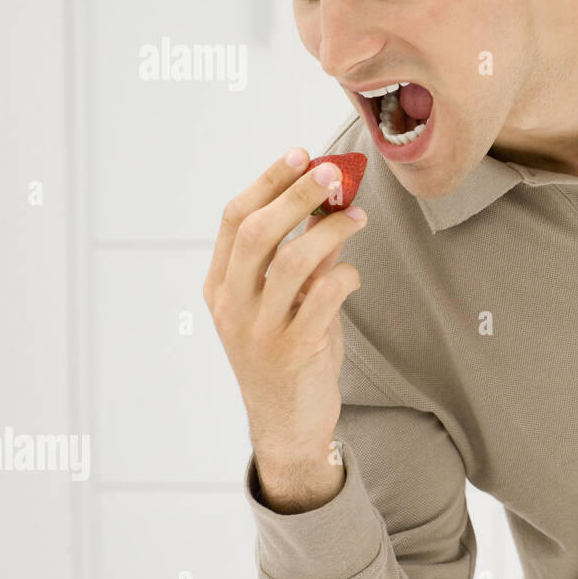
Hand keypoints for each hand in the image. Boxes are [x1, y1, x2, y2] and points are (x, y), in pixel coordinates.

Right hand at [202, 148, 367, 492]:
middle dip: (297, 194)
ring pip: (291, 262)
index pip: (234, 219)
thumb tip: (332, 203)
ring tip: (357, 216)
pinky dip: (344, 275)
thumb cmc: (289, 353)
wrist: (288, 424)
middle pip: (257, 232)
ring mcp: (257, 329)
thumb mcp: (288, 301)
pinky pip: (321, 299)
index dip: (268, 182)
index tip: (300, 154)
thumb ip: (304, 257)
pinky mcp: (292, 350)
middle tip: (333, 172)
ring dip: (329, 230)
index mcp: (220, 285)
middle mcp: (231, 304)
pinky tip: (354, 273)